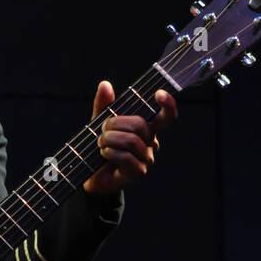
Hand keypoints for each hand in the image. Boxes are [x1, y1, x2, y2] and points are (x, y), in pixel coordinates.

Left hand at [82, 79, 176, 196]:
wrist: (93, 176)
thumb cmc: (102, 147)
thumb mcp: (99, 123)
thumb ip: (103, 105)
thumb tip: (105, 84)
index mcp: (147, 128)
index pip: (166, 116)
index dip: (168, 104)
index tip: (159, 93)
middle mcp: (151, 143)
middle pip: (140, 125)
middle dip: (115, 124)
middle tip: (102, 130)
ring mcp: (146, 159)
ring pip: (132, 141)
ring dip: (110, 139)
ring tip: (101, 143)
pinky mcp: (138, 173)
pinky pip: (126, 158)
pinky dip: (110, 152)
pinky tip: (104, 153)